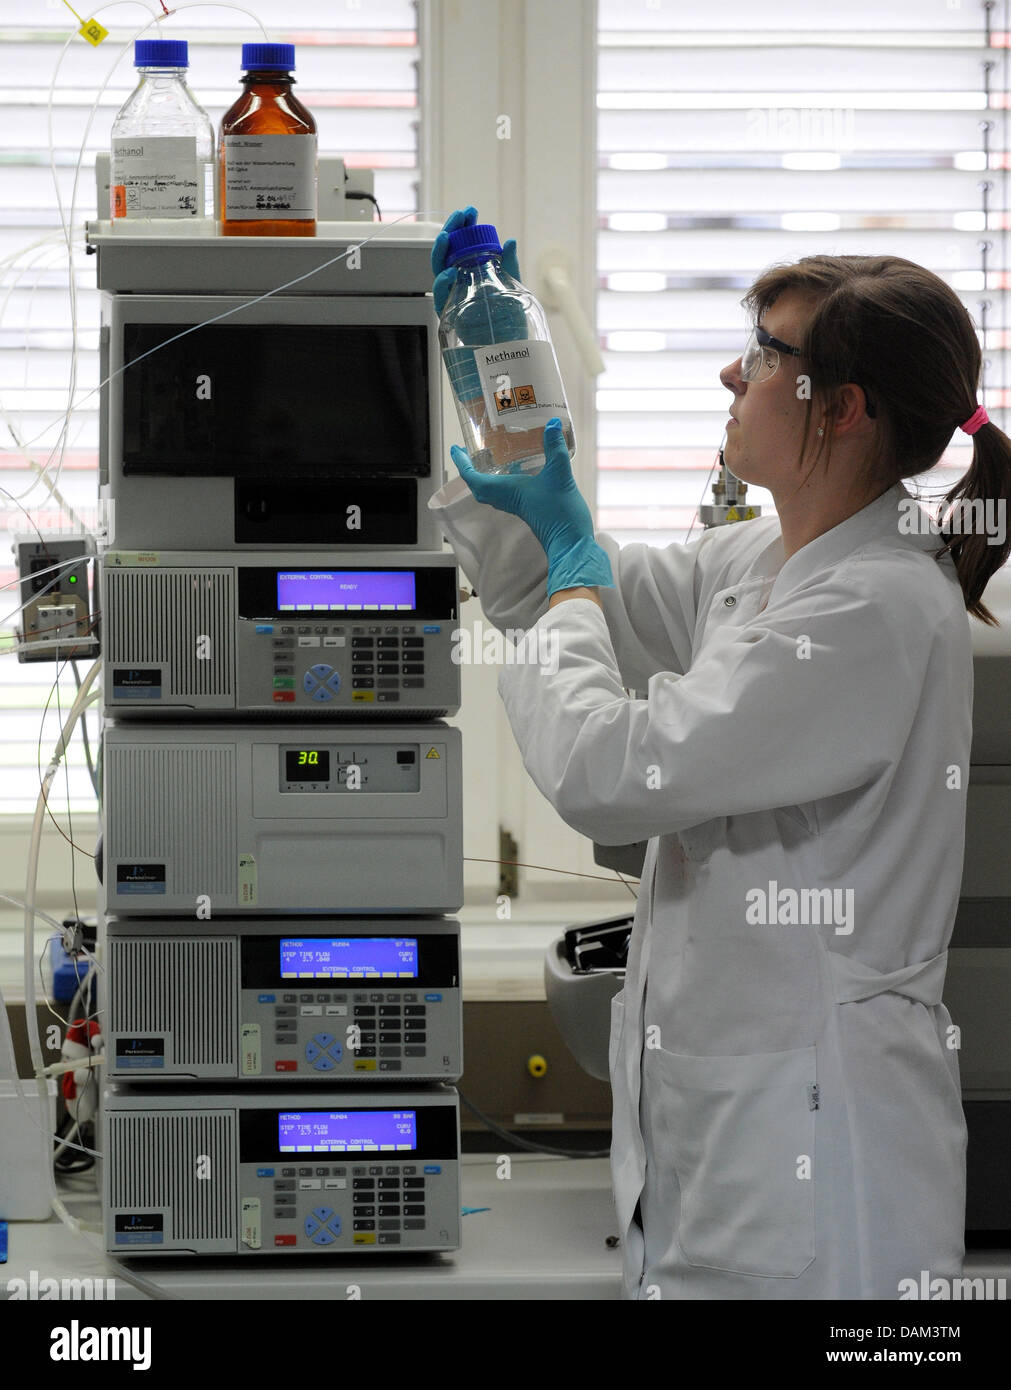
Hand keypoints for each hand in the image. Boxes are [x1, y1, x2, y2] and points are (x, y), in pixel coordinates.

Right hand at [432, 206, 521, 316]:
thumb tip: (510, 241)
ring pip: (439, 269)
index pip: (463, 244)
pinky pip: (440, 295)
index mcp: (471, 271)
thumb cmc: (509, 320)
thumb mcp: (513, 287)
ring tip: (448, 237)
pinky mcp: (449, 313)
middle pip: (448, 252)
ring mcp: (453, 296)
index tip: (470, 213)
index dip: (463, 227)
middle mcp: (459, 281)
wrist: (508, 348)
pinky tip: (451, 272)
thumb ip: (509, 265)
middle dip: (451, 231)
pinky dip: (443, 282)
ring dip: (441, 251)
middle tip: (460, 216)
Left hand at [450, 420, 613, 595]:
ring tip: (488, 459)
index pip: (473, 478)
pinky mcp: (528, 509)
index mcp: (506, 491)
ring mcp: (517, 505)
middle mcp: (507, 499)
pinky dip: (503, 481)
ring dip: (485, 477)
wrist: (571, 544)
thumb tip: (552, 425)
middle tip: (469, 454)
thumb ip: (555, 449)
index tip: (455, 449)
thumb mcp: (559, 475)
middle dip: (470, 470)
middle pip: (479, 486)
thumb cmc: (560, 515)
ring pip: (492, 492)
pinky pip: (507, 494)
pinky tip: (516, 471)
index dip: (462, 464)